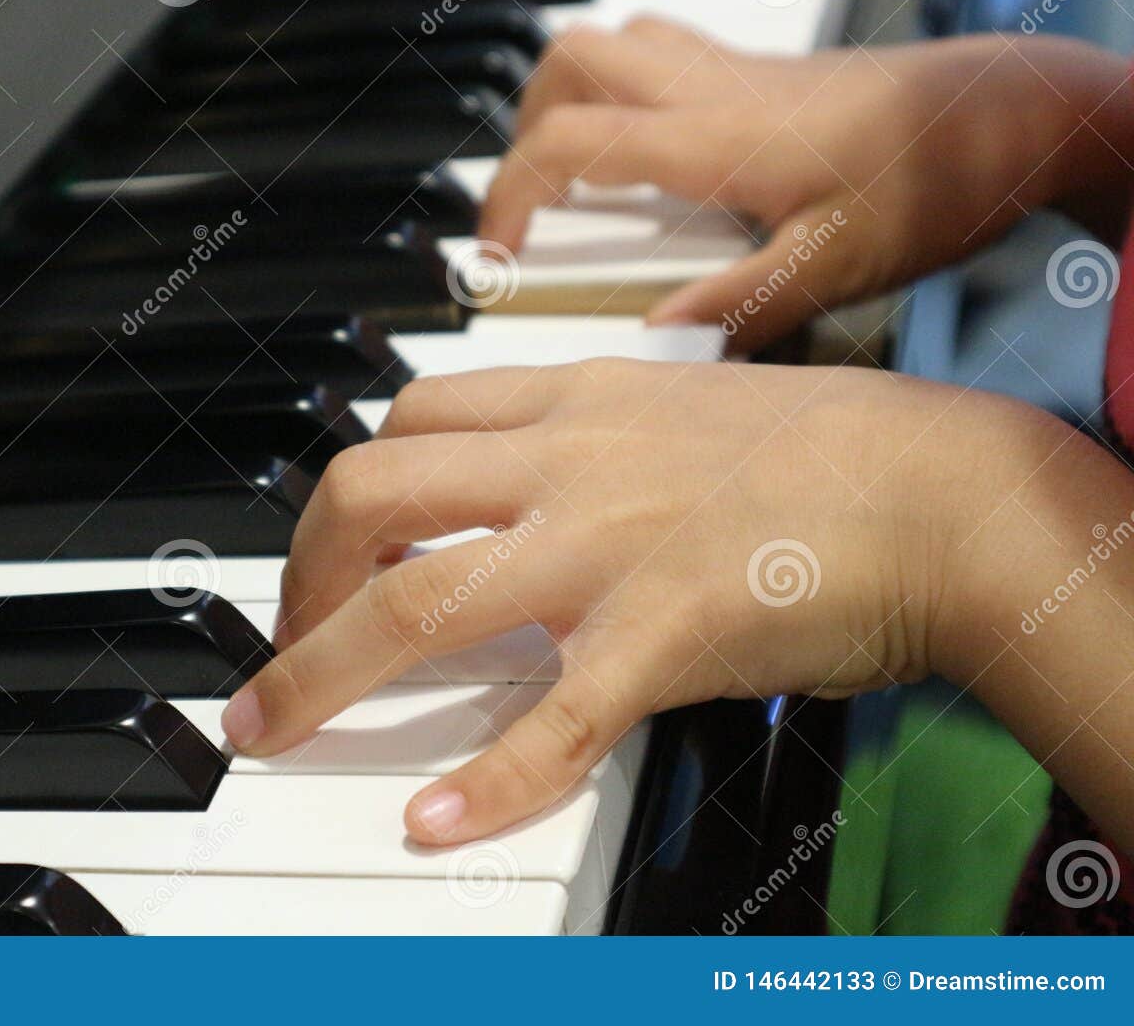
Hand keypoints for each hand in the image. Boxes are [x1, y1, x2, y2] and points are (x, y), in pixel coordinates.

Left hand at [218, 359, 1083, 844]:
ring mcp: (608, 545)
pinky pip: (555, 719)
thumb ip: (597, 441)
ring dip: (322, 670)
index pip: (413, 417)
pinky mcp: (666, 633)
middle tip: (289, 635)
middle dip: (300, 571)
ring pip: (418, 601)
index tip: (336, 547)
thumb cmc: (836, 454)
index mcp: (578, 399)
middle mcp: (571, 459)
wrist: (950, 490)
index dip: (350, 490)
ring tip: (270, 726)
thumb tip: (528, 493)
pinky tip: (436, 821)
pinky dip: (486, 780)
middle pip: (370, 491)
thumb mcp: (686, 411)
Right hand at [479, 19, 1133, 350]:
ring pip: (615, 43)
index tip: (496, 257)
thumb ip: (737, 304)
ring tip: (581, 179)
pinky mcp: (762, 74)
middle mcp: (711, 90)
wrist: (1008, 113)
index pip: (566, 143)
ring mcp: (736, 72)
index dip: (509, 198)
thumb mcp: (837, 267)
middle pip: (570, 60)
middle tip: (537, 205)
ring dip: (573, 100)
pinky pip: (666, 53)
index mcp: (713, 140)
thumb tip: (654, 335)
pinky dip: (630, 93)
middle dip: (525, 129)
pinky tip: (659, 160)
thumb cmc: (936, 181)